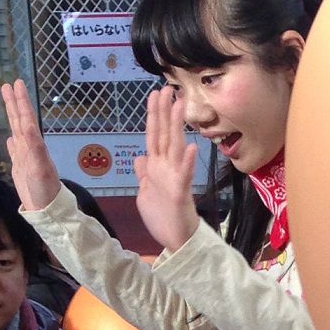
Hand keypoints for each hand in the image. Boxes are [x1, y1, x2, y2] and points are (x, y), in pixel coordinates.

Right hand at [2, 79, 61, 209]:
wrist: (47, 210)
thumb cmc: (45, 191)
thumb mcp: (40, 169)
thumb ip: (34, 148)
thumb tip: (27, 126)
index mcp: (34, 145)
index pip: (26, 118)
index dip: (21, 101)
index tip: (16, 84)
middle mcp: (30, 148)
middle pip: (20, 120)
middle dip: (15, 102)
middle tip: (9, 84)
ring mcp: (25, 157)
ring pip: (16, 131)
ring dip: (12, 116)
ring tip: (8, 101)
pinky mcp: (21, 168)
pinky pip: (15, 150)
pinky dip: (12, 142)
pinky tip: (10, 138)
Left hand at [134, 85, 200, 252]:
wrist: (176, 240)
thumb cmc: (163, 218)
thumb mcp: (145, 193)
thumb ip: (143, 174)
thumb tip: (139, 157)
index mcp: (156, 167)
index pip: (153, 135)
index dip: (153, 115)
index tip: (155, 95)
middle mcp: (165, 167)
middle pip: (163, 135)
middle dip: (164, 112)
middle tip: (167, 89)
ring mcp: (174, 178)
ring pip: (174, 147)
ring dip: (176, 126)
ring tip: (179, 106)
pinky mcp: (180, 193)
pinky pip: (184, 175)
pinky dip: (186, 161)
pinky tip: (189, 147)